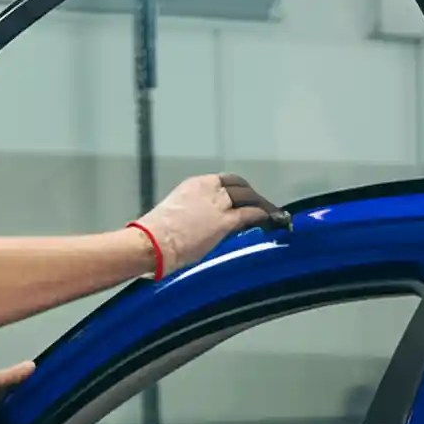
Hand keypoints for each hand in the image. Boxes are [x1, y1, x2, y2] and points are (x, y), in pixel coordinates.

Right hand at [135, 173, 281, 272]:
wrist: (151, 242)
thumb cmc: (155, 234)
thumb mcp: (175, 214)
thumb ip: (191, 214)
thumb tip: (199, 225)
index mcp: (194, 185)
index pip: (223, 182)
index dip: (236, 190)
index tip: (242, 199)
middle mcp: (209, 188)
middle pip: (239, 187)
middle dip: (252, 196)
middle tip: (261, 207)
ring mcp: (218, 203)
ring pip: (249, 198)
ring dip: (262, 205)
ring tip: (272, 215)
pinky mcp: (226, 221)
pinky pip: (250, 214)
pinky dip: (263, 216)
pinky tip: (271, 222)